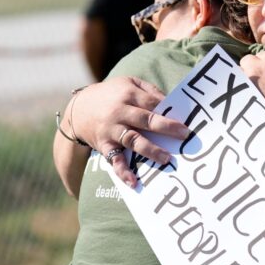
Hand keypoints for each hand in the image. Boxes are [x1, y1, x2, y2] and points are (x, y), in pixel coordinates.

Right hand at [71, 77, 189, 186]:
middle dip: (165, 127)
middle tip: (184, 135)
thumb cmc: (111, 95)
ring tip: (166, 158)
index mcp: (128, 94)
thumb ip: (150, 90)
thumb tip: (171, 103)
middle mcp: (120, 112)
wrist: (78, 109)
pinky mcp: (104, 145)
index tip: (185, 121)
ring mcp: (112, 130)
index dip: (168, 111)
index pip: (151, 102)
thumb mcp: (128, 83)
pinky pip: (114, 159)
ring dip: (150, 150)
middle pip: (144, 119)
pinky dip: (123, 171)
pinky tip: (134, 181)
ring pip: (132, 140)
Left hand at [240, 48, 264, 132]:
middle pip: (249, 61)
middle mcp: (256, 68)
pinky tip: (244, 97)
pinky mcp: (240, 97)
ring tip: (252, 88)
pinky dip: (238, 90)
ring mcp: (246, 83)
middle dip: (254, 66)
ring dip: (244, 77)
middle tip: (261, 79)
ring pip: (238, 73)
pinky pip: (233, 88)